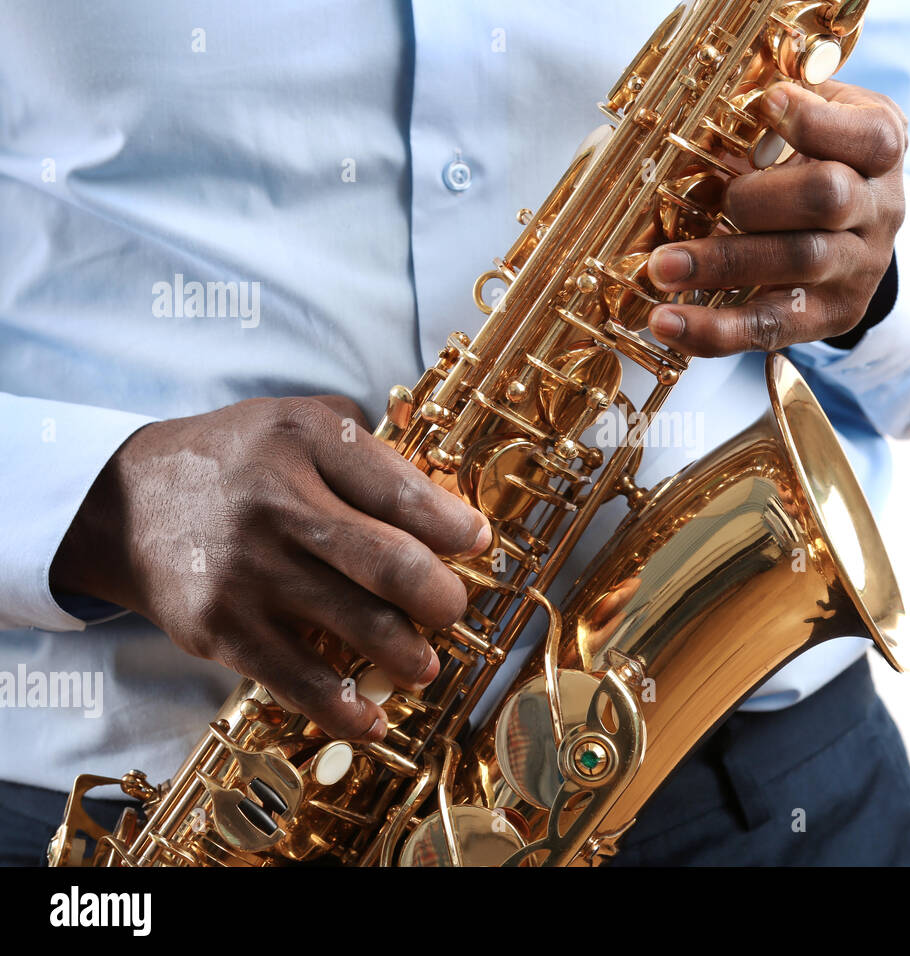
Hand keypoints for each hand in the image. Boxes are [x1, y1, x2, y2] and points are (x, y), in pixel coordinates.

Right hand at [50, 395, 490, 739]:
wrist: (126, 502)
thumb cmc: (240, 462)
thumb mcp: (298, 423)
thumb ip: (368, 452)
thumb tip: (449, 509)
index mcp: (307, 440)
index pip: (402, 491)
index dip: (454, 527)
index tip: (479, 544)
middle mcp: (278, 502)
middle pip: (392, 564)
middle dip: (442, 599)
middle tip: (451, 610)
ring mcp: (248, 569)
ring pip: (359, 626)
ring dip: (409, 657)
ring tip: (422, 665)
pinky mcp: (220, 627)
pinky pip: (300, 681)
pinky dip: (346, 712)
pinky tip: (373, 721)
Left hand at [646, 79, 906, 355]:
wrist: (853, 228)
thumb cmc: (814, 159)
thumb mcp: (811, 121)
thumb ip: (772, 117)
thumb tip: (698, 122)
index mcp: (880, 148)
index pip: (868, 136)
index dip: (814, 120)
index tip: (765, 104)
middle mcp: (882, 209)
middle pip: (830, 197)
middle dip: (759, 197)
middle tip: (711, 199)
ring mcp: (862, 267)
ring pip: (799, 264)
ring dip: (722, 265)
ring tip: (661, 269)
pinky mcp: (834, 315)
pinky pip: (772, 326)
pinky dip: (715, 330)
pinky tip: (668, 324)